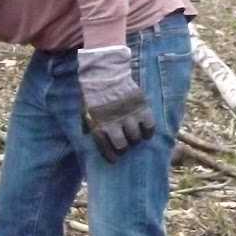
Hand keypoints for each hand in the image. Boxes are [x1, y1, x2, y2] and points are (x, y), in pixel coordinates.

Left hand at [78, 45, 155, 162]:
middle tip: (125, 145)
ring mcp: (129, 116)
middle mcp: (116, 123)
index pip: (107, 148)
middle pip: (124, 145)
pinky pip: (149, 125)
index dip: (112, 156)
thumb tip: (89, 137)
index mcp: (100, 126)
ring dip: (136, 139)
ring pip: (137, 137)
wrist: (105, 75)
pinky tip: (147, 132)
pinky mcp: (141, 107)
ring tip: (135, 137)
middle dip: (124, 147)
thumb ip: (88, 125)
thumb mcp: (86, 111)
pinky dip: (149, 131)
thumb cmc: (94, 95)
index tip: (114, 159)